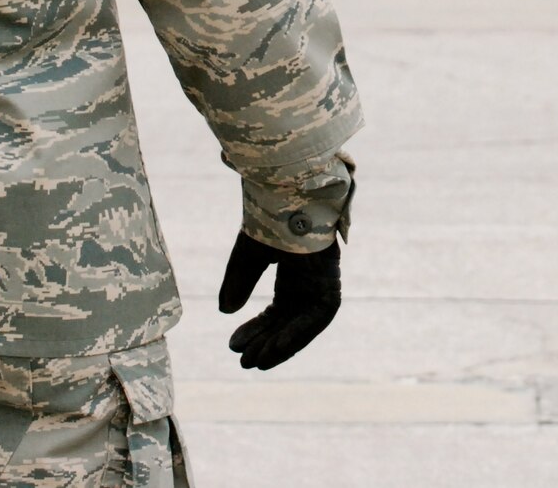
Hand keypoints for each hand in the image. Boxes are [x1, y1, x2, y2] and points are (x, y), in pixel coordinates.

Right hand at [217, 233, 340, 369]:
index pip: (276, 314)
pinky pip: (318, 317)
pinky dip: (298, 333)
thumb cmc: (269, 220)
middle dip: (266, 344)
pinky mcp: (331, 282)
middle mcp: (309, 283)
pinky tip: (276, 346)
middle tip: (244, 363)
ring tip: (258, 361)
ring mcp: (322, 283)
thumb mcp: (248, 257)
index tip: (234, 346)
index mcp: (293, 277)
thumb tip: (226, 311)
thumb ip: (239, 282)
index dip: (255, 332)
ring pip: (304, 326)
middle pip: (288, 324)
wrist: (285, 195)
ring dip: (282, 345)